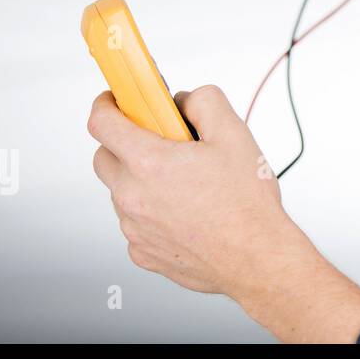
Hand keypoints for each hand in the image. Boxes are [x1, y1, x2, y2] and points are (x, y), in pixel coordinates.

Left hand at [89, 84, 293, 296]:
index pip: (102, 123)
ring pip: (121, 191)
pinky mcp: (142, 253)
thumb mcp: (235, 134)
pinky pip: (135, 223)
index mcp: (150, 162)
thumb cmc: (247, 204)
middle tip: (160, 141)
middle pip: (104, 156)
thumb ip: (204, 103)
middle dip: (124, 142)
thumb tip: (185, 100)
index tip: (116, 100)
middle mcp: (133, 196)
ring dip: (140, 179)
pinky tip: (185, 212)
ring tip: (185, 184)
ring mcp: (134, 228)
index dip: (106, 104)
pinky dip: (151, 212)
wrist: (257, 258)